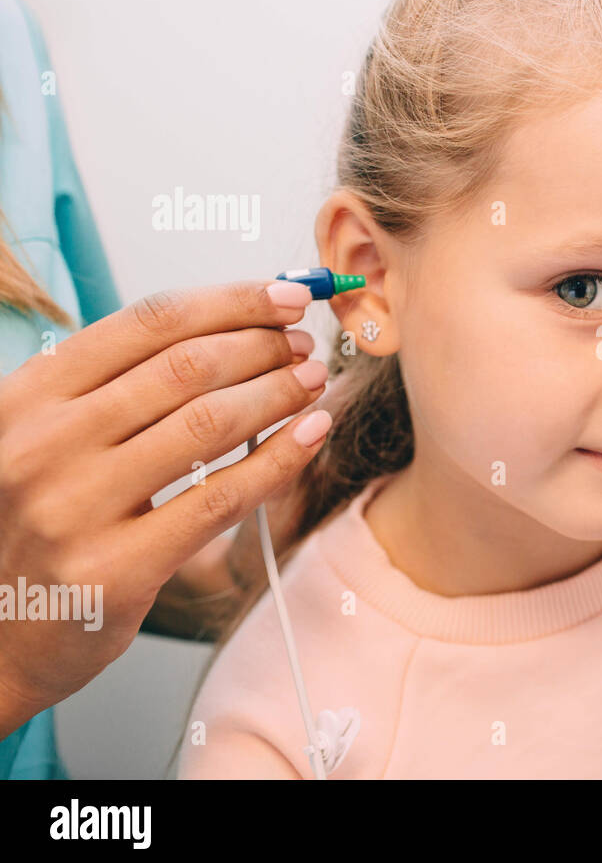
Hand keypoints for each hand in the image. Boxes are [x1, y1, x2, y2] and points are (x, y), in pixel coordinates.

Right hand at [0, 280, 332, 738]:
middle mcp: (43, 444)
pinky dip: (278, 458)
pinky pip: (221, 497)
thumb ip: (113, 388)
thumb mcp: (44, 440)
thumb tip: (228, 328)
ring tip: (312, 379)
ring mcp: (76, 508)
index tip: (285, 295)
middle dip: (262, 345)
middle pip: (185, 367)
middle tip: (304, 343)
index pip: (147, 322)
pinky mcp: (116, 568)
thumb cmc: (35, 525)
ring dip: (278, 392)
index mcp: (27, 397)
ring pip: (209, 424)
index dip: (230, 302)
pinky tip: (311, 434)